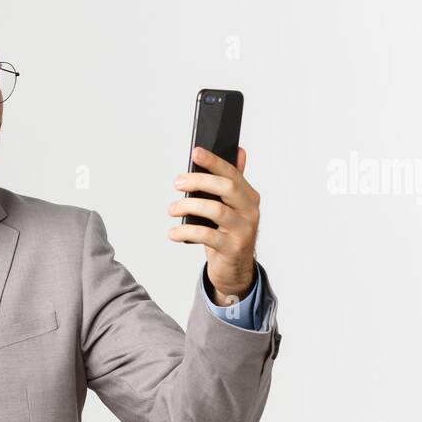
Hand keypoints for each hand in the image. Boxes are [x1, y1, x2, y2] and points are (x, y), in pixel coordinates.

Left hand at [167, 146, 259, 303]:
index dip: (214, 161)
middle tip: (177, 183)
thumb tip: (239, 151)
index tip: (196, 152)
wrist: (235, 269)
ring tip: (171, 209)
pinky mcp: (232, 248)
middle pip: (226, 188)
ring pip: (215, 210)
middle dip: (199, 181)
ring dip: (188, 207)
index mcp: (249, 197)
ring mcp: (243, 230)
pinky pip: (207, 236)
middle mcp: (250, 211)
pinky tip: (173, 232)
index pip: (232, 173)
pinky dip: (186, 232)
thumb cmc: (228, 233)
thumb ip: (234, 181)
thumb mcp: (232, 207)